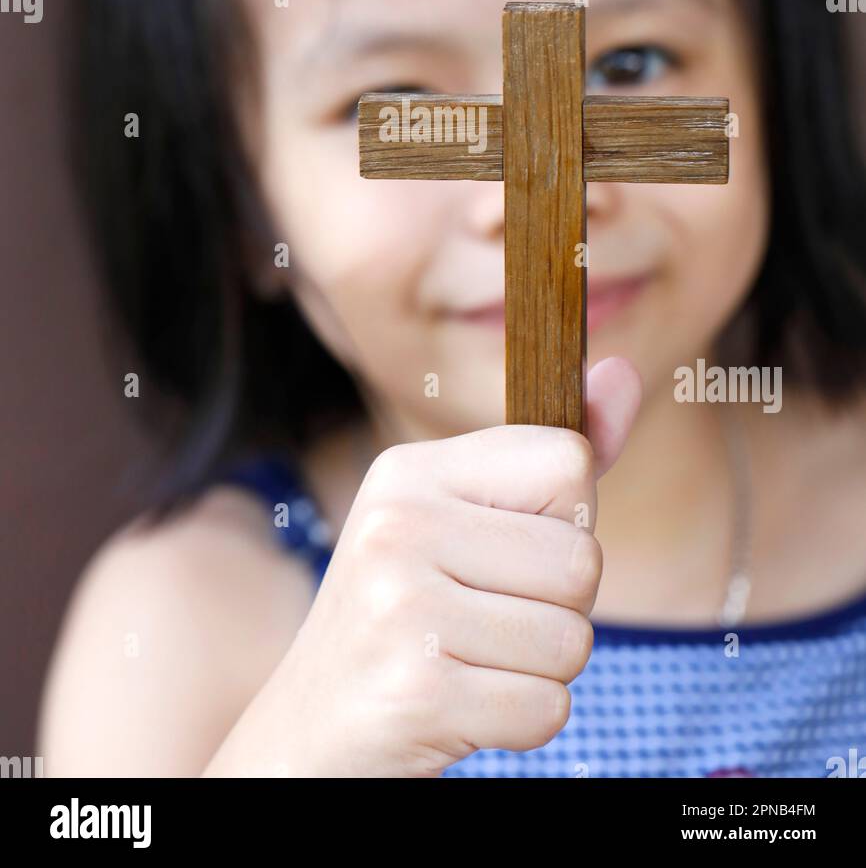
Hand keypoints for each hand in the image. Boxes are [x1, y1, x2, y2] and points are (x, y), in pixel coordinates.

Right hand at [204, 356, 640, 777]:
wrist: (308, 734)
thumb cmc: (405, 619)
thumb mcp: (462, 525)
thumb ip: (551, 463)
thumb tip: (624, 372)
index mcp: (410, 471)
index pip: (569, 462)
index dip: (562, 522)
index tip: (502, 553)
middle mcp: (398, 525)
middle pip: (582, 559)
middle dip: (557, 609)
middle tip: (481, 623)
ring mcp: (402, 608)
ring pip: (573, 641)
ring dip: (540, 671)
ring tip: (468, 664)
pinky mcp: (417, 692)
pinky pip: (548, 709)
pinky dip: (521, 724)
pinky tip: (460, 709)